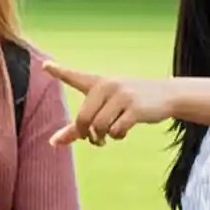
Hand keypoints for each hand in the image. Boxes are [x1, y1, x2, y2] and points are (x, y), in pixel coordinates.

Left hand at [43, 60, 175, 145]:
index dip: (59, 72)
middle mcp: (107, 86)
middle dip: (85, 134)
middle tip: (92, 139)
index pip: (74, 77)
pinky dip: (118, 136)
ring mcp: (122, 95)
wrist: (165, 95)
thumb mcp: (104, 108)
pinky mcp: (135, 107)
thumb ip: (78, 126)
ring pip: (100, 126)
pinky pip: (117, 130)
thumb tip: (53, 143)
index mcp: (97, 83)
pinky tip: (122, 132)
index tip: (44, 66)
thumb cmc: (129, 102)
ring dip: (102, 137)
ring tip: (107, 136)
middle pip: (84, 118)